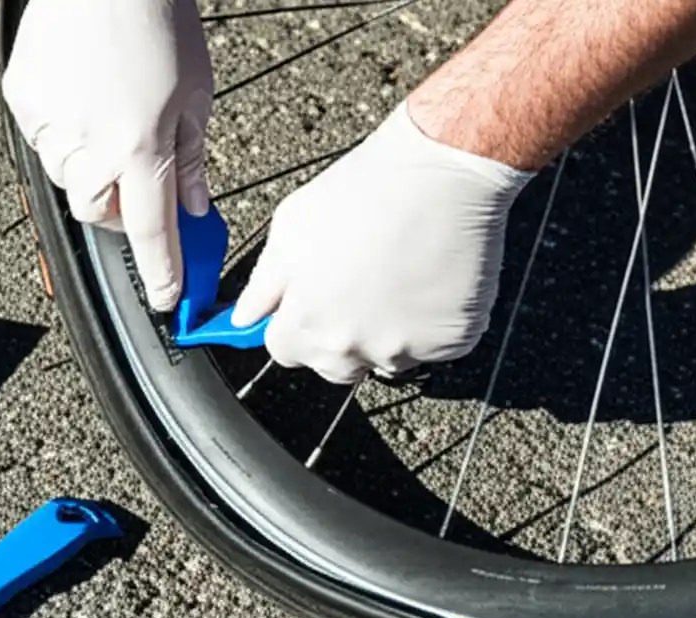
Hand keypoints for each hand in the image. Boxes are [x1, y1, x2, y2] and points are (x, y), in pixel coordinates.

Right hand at [2, 0, 212, 310]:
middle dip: (120, 210)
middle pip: (98, 215)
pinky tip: (83, 96)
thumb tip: (192, 207)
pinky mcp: (23, 100)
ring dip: (91, 170)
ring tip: (111, 117)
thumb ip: (191, 159)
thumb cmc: (157, 19)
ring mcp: (52, 124)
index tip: (165, 300)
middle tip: (138, 180)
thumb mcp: (196, 95)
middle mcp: (93, 145)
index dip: (160, 273)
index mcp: (142, 147)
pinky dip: (63, 133)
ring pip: (67, 180)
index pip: (150, 234)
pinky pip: (41, 140)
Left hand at [230, 103, 533, 383]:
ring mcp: (406, 349)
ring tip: (399, 274)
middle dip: (338, 335)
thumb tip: (243, 318)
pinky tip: (431, 278)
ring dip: (388, 331)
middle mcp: (354, 347)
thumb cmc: (367, 188)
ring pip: (388, 358)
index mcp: (308, 321)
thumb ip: (264, 283)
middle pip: (335, 365)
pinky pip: (435, 347)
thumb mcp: (292, 225)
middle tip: (358, 284)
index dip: (294, 324)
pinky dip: (433, 323)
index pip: (284, 351)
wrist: (445, 173)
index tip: (309, 303)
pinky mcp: (452, 342)